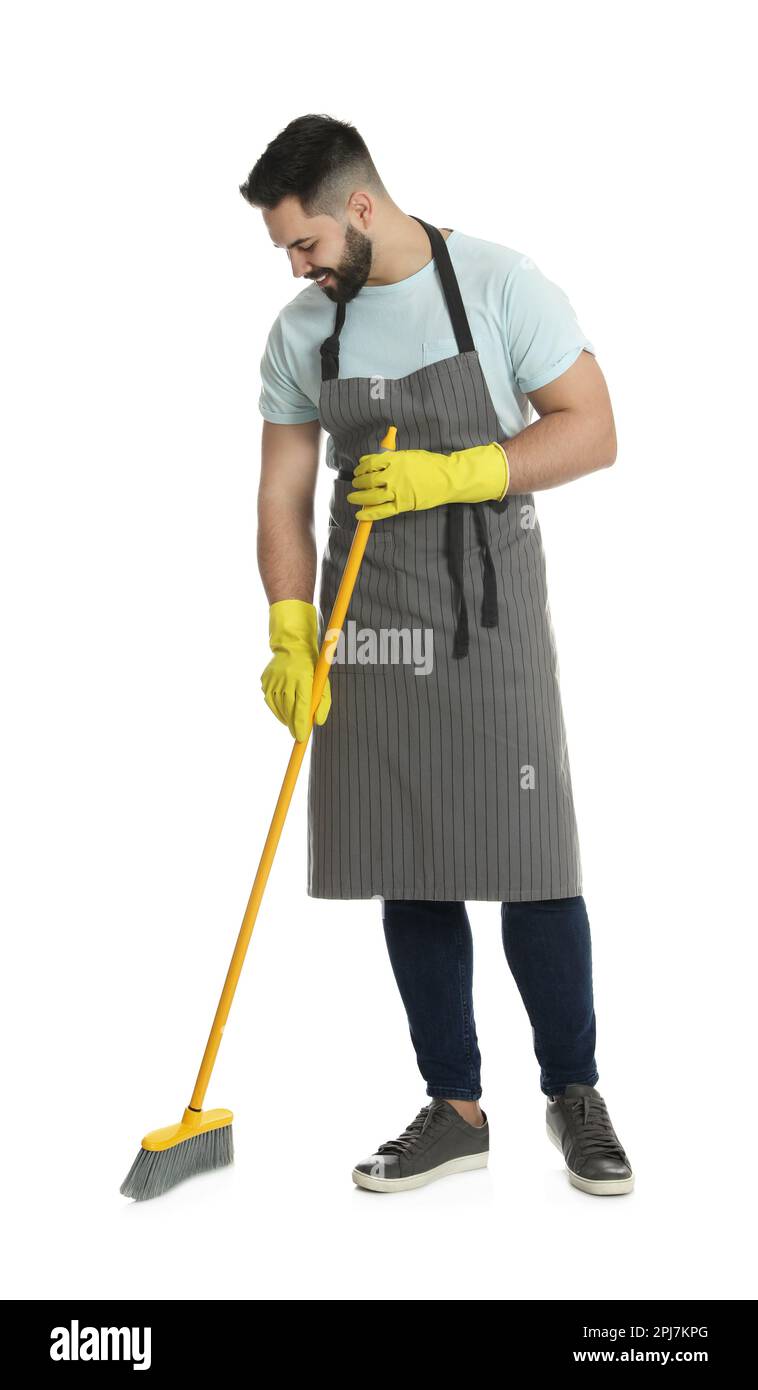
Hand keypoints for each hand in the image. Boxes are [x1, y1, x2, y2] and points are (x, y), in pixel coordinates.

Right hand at [261, 599, 330, 741]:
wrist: (292, 645)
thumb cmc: (312, 665)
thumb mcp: (322, 681)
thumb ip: (323, 702)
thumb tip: (318, 722)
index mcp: (303, 678)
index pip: (301, 707)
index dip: (301, 725)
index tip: (301, 737)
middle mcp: (286, 679)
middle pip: (288, 710)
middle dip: (293, 725)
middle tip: (298, 734)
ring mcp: (273, 680)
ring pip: (278, 708)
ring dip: (285, 717)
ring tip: (292, 721)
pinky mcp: (264, 681)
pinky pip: (270, 701)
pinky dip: (277, 709)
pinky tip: (284, 709)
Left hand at [346, 442, 508, 520]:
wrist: (448, 478)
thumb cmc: (430, 465)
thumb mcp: (408, 454)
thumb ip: (387, 457)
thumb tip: (366, 460)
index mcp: (394, 459)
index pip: (370, 464)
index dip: (361, 468)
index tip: (358, 471)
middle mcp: (393, 475)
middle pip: (368, 480)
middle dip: (358, 483)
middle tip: (355, 484)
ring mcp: (397, 491)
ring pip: (371, 496)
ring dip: (358, 498)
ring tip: (352, 498)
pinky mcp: (403, 505)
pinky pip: (382, 511)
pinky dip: (369, 514)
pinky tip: (360, 515)